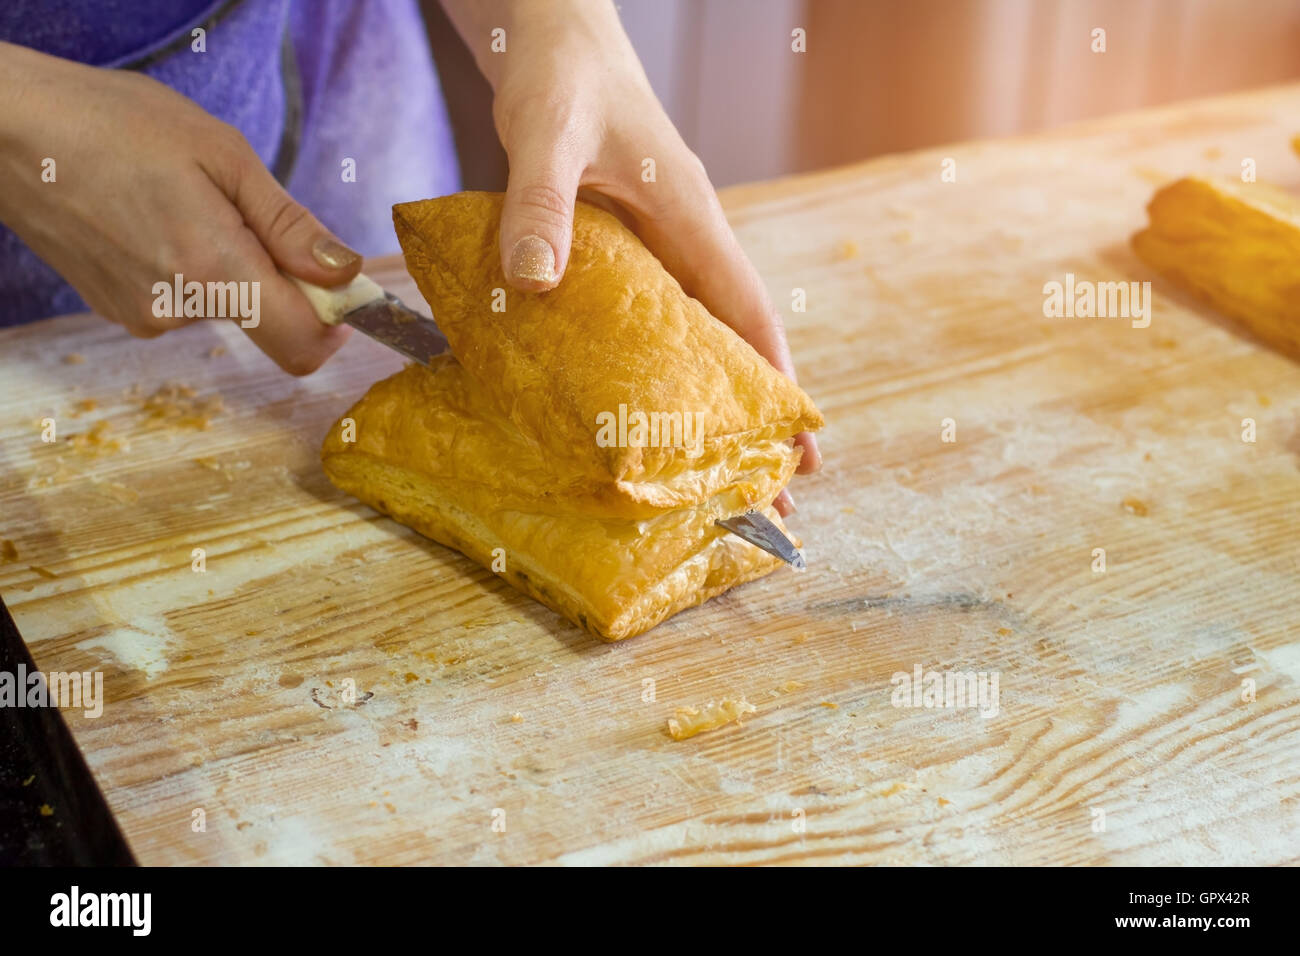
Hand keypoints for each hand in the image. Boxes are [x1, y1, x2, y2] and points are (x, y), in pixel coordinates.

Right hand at [0, 41, 360, 373]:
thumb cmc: (115, 125)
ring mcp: (144, 317)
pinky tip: (157, 219)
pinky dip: (191, 269)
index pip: (303, 345)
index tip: (345, 292)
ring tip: (185, 203)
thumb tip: (345, 274)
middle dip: (284, 283)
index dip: (338, 324)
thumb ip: (290, 226)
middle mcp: (178, 311)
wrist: (8, 131)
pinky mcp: (120, 311)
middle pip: (270, 325)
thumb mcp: (223, 156)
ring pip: (226, 308)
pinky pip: (185, 302)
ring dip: (230, 267)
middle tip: (252, 216)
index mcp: (214, 271)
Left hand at [442, 1, 821, 514]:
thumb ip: (541, 202)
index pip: (744, 307)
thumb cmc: (559, 72)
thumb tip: (534, 282)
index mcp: (688, 214)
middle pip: (731, 332)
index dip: (773, 376)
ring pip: (694, 327)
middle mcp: (683, 235)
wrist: (549, 32)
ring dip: (708, 389)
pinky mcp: (622, 242)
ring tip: (712, 463)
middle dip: (755, 404)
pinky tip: (639, 397)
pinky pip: (649, 312)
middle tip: (771, 481)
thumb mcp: (547, 133)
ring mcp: (655, 240)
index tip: (800, 440)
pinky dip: (655, 359)